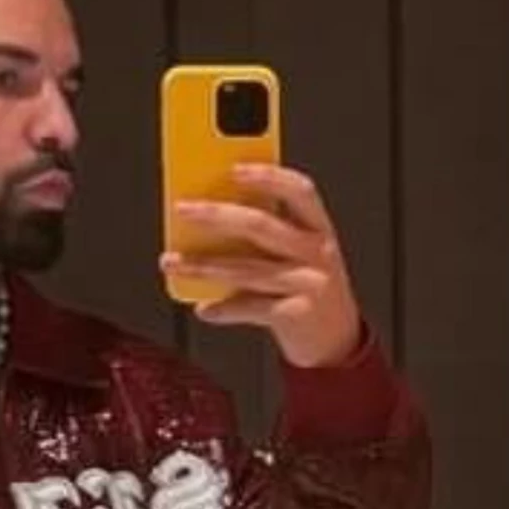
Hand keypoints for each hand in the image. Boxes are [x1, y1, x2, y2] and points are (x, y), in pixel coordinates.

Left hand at [160, 163, 361, 367]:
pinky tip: (203, 308)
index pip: (300, 191)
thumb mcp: (297, 252)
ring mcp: (309, 285)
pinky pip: (250, 308)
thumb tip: (208, 211)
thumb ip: (267, 230)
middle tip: (182, 209)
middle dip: (217, 214)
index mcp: (318, 228)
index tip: (233, 167)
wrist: (337, 341)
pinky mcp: (297, 315)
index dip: (269, 176)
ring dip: (203, 265)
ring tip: (171, 261)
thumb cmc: (307, 286)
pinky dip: (223, 309)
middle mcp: (318, 253)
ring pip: (247, 270)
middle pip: (262, 225)